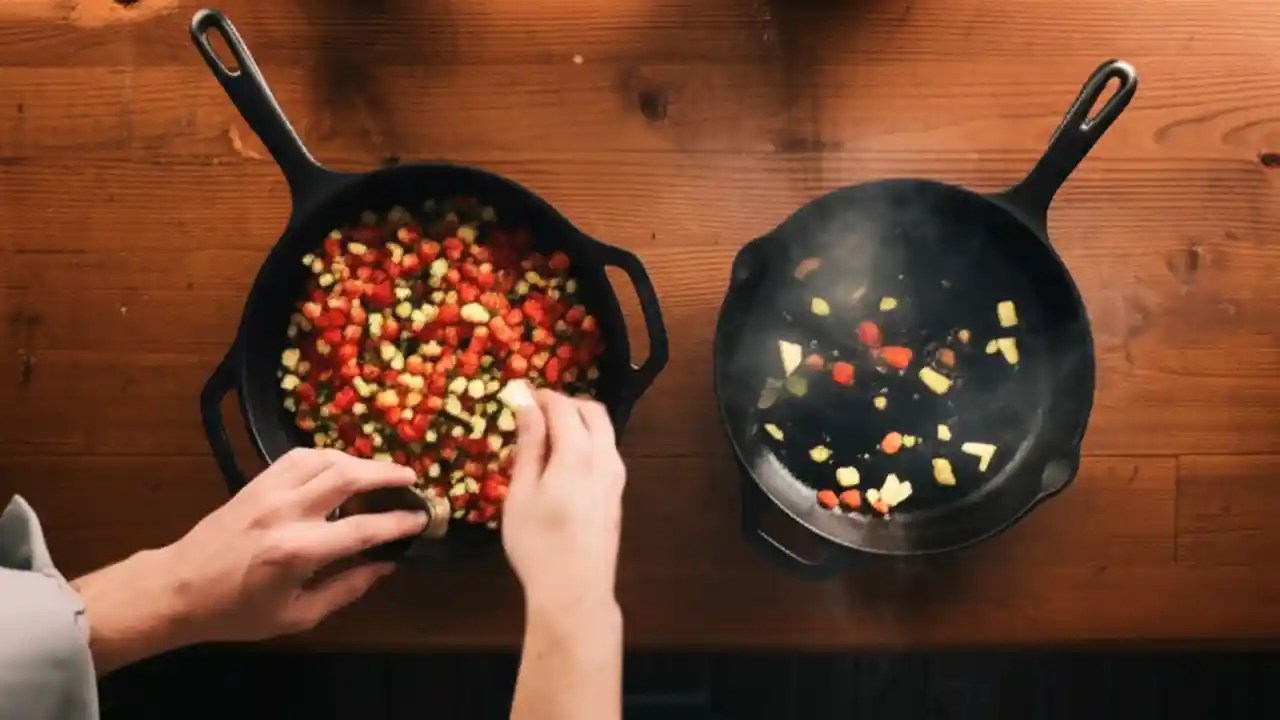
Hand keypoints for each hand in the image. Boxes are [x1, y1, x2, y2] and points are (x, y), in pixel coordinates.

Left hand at [74, 449, 426, 671]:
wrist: (179, 588)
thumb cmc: (237, 611)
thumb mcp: (296, 616)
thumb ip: (346, 589)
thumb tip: (385, 566)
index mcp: (298, 551)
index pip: (362, 529)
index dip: (398, 522)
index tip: (421, 519)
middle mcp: (287, 513)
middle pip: (347, 476)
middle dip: (386, 474)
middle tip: (411, 479)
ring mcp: (269, 491)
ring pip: (325, 458)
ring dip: (359, 460)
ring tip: (381, 471)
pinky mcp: (256, 482)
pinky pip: (299, 456)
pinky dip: (328, 456)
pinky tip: (341, 465)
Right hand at [502, 390, 625, 613]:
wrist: (575, 591)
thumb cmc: (538, 543)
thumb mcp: (521, 492)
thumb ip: (528, 445)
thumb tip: (527, 405)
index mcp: (578, 454)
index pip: (564, 406)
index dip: (541, 396)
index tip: (520, 394)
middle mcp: (605, 459)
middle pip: (593, 412)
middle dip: (565, 404)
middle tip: (534, 411)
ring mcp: (617, 478)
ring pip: (604, 432)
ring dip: (578, 423)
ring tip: (545, 437)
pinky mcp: (617, 495)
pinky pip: (605, 452)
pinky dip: (586, 442)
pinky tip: (562, 463)